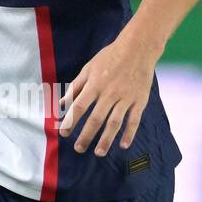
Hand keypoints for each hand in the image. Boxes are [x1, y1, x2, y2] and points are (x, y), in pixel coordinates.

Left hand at [58, 31, 157, 155]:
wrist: (138, 48)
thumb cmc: (110, 57)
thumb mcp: (89, 68)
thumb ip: (75, 87)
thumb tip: (62, 104)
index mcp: (95, 84)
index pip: (79, 107)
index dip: (71, 121)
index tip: (64, 134)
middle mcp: (110, 93)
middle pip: (96, 119)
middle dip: (86, 136)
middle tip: (78, 149)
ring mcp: (126, 97)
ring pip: (114, 123)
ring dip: (106, 140)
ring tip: (99, 153)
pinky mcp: (139, 100)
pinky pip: (134, 120)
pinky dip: (129, 133)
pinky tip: (123, 145)